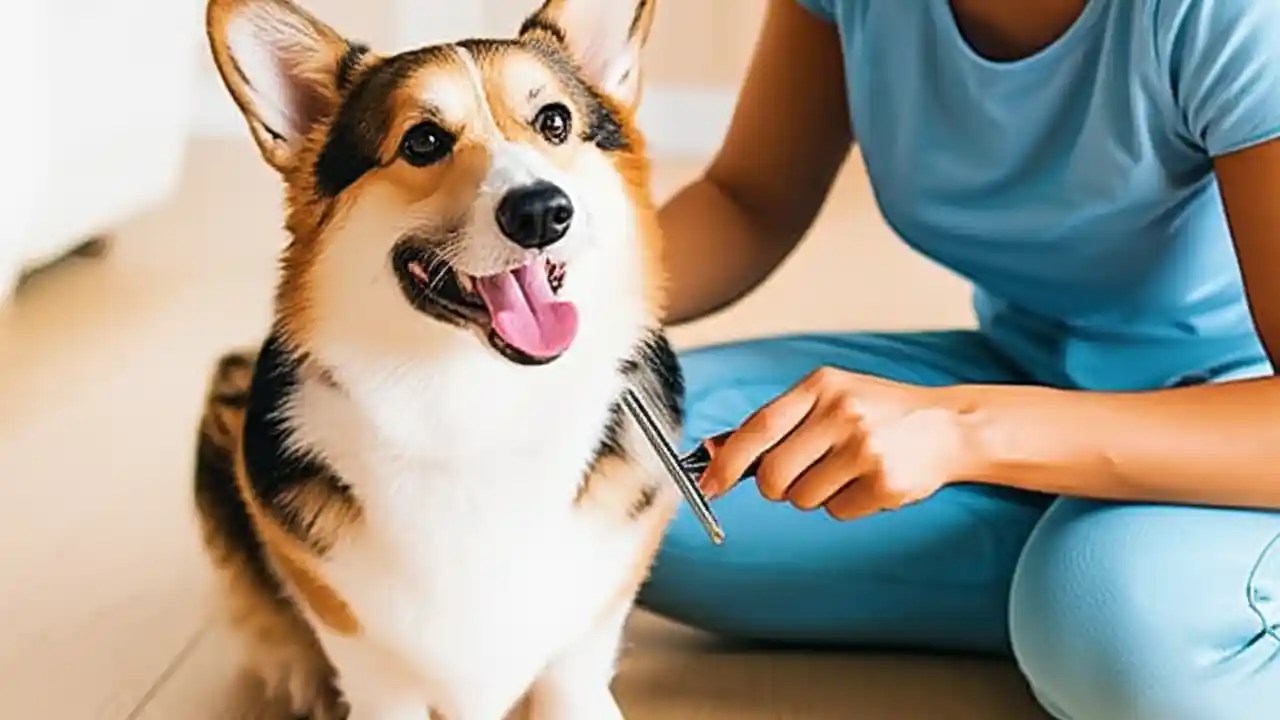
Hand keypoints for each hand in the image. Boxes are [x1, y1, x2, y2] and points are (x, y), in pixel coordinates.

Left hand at [697, 367, 972, 519]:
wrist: (947, 425)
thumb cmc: (877, 412)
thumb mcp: (826, 399)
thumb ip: (773, 423)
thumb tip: (712, 449)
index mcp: (821, 386)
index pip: (758, 428)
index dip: (726, 462)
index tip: (708, 486)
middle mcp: (842, 413)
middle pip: (773, 476)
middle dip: (777, 486)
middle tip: (802, 474)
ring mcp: (866, 449)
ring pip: (803, 498)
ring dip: (815, 494)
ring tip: (845, 470)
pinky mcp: (886, 482)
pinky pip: (837, 512)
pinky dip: (845, 504)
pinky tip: (867, 481)